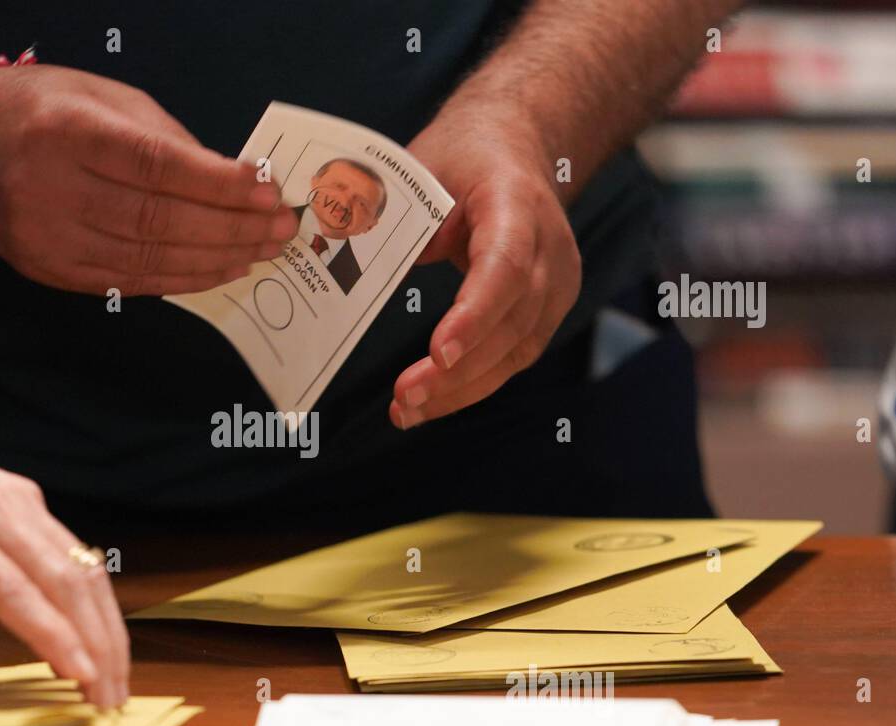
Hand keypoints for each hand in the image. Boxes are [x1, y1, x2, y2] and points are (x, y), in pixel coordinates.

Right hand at [0, 64, 298, 294]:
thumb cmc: (39, 111)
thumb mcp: (102, 97)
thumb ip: (165, 138)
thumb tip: (234, 182)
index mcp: (65, 131)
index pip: (155, 165)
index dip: (217, 183)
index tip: (267, 190)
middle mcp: (49, 188)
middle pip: (157, 219)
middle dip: (230, 226)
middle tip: (281, 228)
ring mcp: (46, 238)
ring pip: (148, 258)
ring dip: (216, 257)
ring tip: (262, 250)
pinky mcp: (50, 271)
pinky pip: (130, 281)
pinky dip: (183, 278)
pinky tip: (220, 267)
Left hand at [0, 409, 129, 708]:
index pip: (14, 592)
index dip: (54, 636)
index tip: (84, 676)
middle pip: (65, 580)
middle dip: (97, 643)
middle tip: (110, 700)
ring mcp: (16, 498)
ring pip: (82, 565)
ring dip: (105, 624)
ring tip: (115, 681)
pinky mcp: (28, 497)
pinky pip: (74, 551)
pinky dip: (94, 598)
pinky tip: (97, 638)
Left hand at [392, 114, 581, 427]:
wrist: (511, 145)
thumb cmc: (462, 155)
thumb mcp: (420, 167)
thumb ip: (390, 215)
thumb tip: (339, 258)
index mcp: (517, 203)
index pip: (505, 267)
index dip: (475, 315)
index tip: (440, 352)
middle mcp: (550, 248)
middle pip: (512, 321)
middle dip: (459, 370)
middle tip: (406, 397)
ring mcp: (557, 282)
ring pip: (516, 350)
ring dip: (462, 389)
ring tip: (408, 411)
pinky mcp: (547, 309)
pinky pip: (513, 355)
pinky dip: (472, 384)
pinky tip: (433, 401)